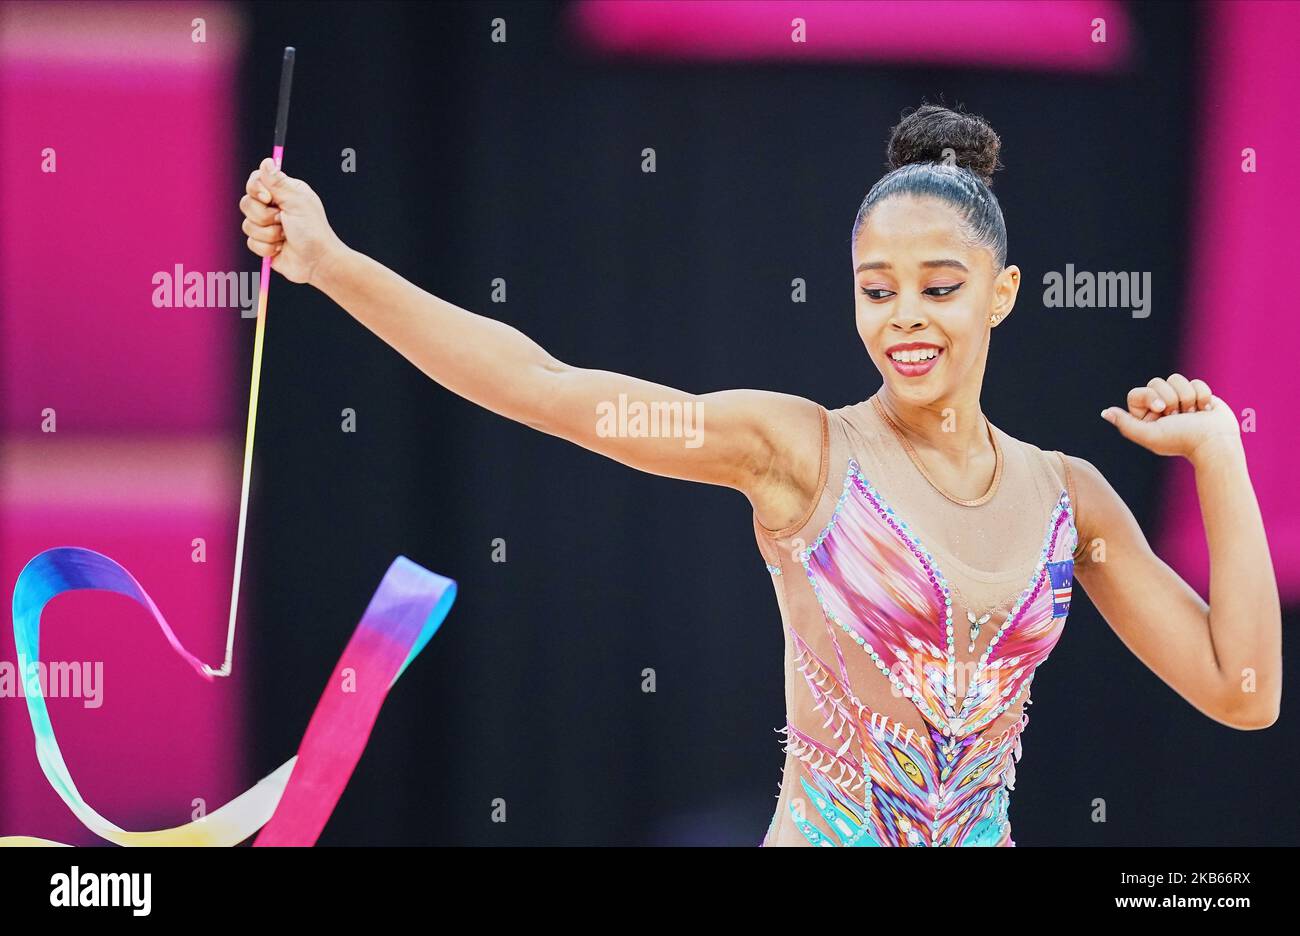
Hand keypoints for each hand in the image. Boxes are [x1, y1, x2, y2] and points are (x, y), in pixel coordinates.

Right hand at [239, 157, 343, 284]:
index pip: (255, 181)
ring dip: (269, 234)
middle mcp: (272, 206)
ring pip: (247, 225)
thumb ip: (278, 182)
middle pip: (246, 203)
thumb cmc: (312, 231)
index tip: (269, 199)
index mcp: (283, 192)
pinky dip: (267, 248)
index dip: (256, 189)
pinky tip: (281, 248)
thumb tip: (266, 161)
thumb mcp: (297, 202)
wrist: (317, 262)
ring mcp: (266, 225)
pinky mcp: (263, 243)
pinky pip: (250, 242)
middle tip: (283, 221)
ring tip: (285, 236)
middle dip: (264, 216)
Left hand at [1100, 374, 1241, 461]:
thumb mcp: (1150, 435)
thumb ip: (1126, 424)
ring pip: (1177, 379)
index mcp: (1145, 416)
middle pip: (1156, 382)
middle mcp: (1160, 406)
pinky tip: (1204, 410)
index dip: (1150, 396)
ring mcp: (1179, 399)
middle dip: (1171, 398)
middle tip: (1178, 416)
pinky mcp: (1197, 394)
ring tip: (1192, 415)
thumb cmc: (1182, 440)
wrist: (1216, 442)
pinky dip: (1202, 396)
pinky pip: (1195, 381)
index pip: (1138, 392)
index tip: (1161, 409)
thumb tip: (1105, 413)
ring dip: (1187, 398)